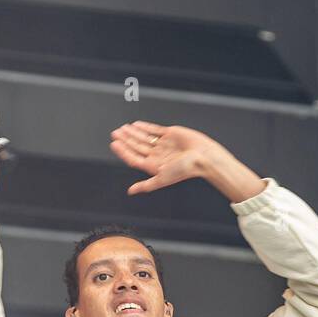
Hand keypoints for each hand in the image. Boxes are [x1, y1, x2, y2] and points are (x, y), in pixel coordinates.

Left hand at [110, 121, 264, 201]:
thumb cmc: (185, 170)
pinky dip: (146, 127)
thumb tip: (130, 192)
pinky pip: (155, 129)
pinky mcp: (171, 134)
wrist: (202, 156)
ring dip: (133, 133)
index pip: (134, 158)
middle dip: (125, 140)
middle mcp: (157, 155)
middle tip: (115, 133)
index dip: (123, 151)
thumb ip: (145, 185)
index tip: (114, 144)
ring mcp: (163, 144)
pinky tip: (137, 125)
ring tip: (123, 128)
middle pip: (137, 146)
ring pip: (144, 137)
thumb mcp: (161, 179)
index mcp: (154, 166)